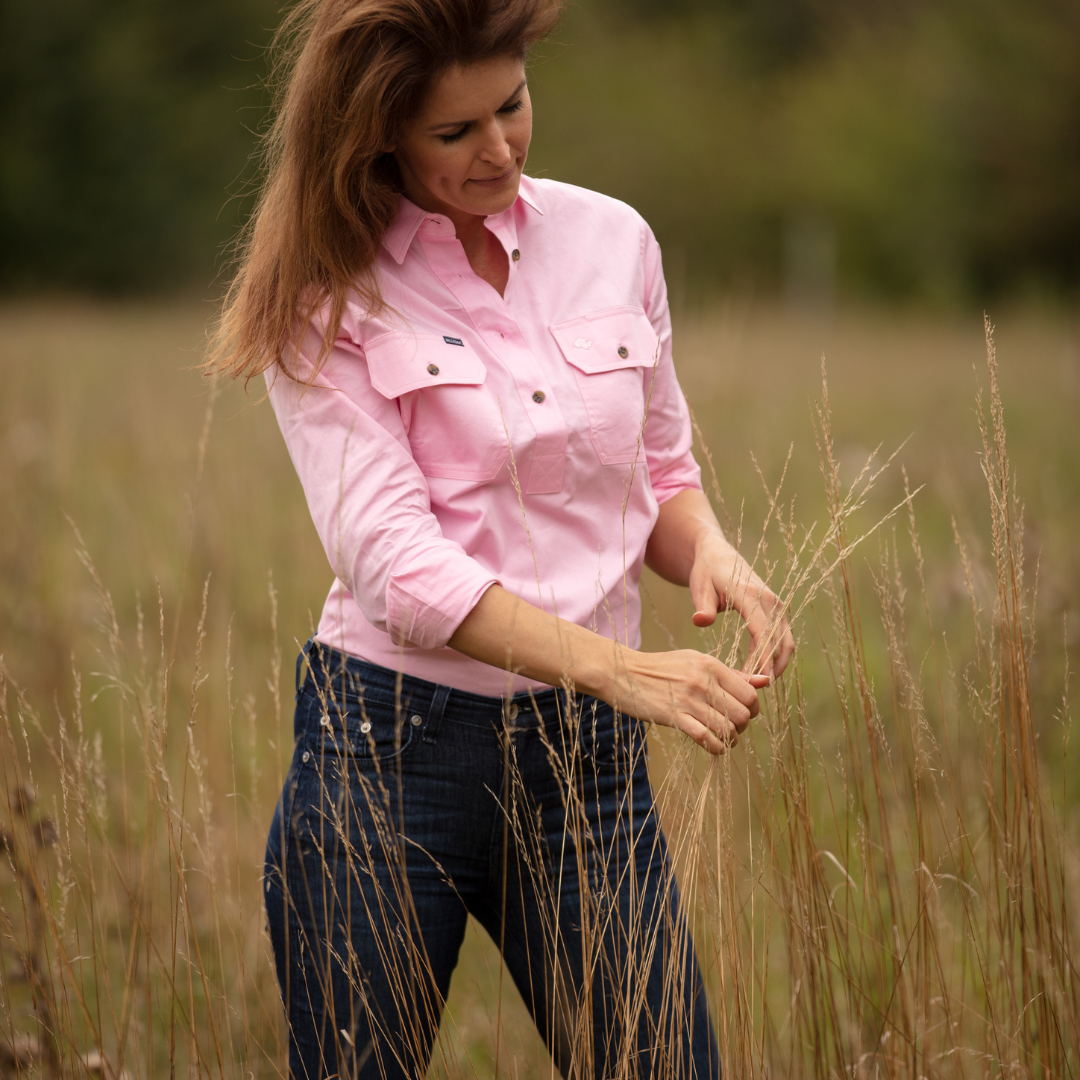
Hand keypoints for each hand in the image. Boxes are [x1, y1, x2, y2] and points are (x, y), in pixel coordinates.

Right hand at [613, 647, 768, 754]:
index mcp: (711, 665)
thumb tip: (766, 681)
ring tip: (723, 738)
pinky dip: (715, 747)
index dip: (752, 709)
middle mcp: (703, 681)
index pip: (749, 693)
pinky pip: (706, 739)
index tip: (743, 714)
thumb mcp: (697, 662)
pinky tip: (711, 745)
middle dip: (742, 726)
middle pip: (742, 714)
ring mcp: (688, 700)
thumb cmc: (662, 668)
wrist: (622, 671)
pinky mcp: (674, 716)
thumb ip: (731, 674)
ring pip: (727, 729)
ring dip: (729, 739)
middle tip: (731, 727)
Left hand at [688, 533, 794, 677]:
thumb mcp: (699, 587)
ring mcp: (776, 606)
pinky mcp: (777, 611)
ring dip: (776, 666)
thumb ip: (702, 606)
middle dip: (770, 669)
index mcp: (751, 595)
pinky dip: (776, 657)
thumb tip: (700, 621)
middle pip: (780, 642)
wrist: (718, 555)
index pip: (763, 633)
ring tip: (757, 686)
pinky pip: (783, 639)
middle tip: (751, 692)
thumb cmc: (706, 573)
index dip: (763, 659)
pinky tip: (760, 672)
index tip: (757, 682)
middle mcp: (770, 600)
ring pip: (786, 643)